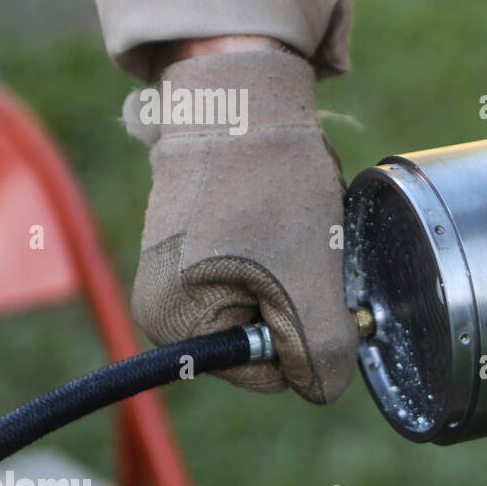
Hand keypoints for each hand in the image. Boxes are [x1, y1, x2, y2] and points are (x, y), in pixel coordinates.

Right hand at [125, 48, 357, 402]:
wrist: (247, 97)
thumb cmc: (268, 186)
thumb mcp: (308, 282)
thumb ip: (321, 352)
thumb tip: (322, 388)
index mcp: (175, 327)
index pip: (269, 373)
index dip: (306, 336)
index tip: (305, 277)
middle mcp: (165, 307)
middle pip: (270, 338)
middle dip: (301, 298)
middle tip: (299, 244)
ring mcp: (180, 273)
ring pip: (275, 300)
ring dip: (299, 270)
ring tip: (288, 224)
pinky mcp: (202, 242)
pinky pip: (268, 266)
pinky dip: (288, 245)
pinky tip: (279, 211)